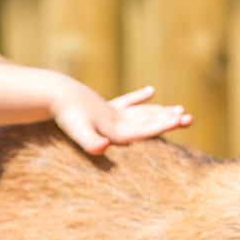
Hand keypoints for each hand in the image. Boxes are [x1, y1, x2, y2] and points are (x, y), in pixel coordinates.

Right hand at [51, 83, 192, 154]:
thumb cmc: (65, 114)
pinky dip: (139, 98)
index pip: (144, 131)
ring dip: (160, 113)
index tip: (178, 121)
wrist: (49, 99)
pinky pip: (127, 103)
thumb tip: (101, 148)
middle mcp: (116, 127)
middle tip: (189, 119)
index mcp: (114, 133)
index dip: (161, 126)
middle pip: (148, 125)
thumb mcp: (77, 129)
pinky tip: (152, 91)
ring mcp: (111, 118)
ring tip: (179, 112)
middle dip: (168, 122)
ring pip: (142, 115)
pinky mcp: (104, 109)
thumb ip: (89, 141)